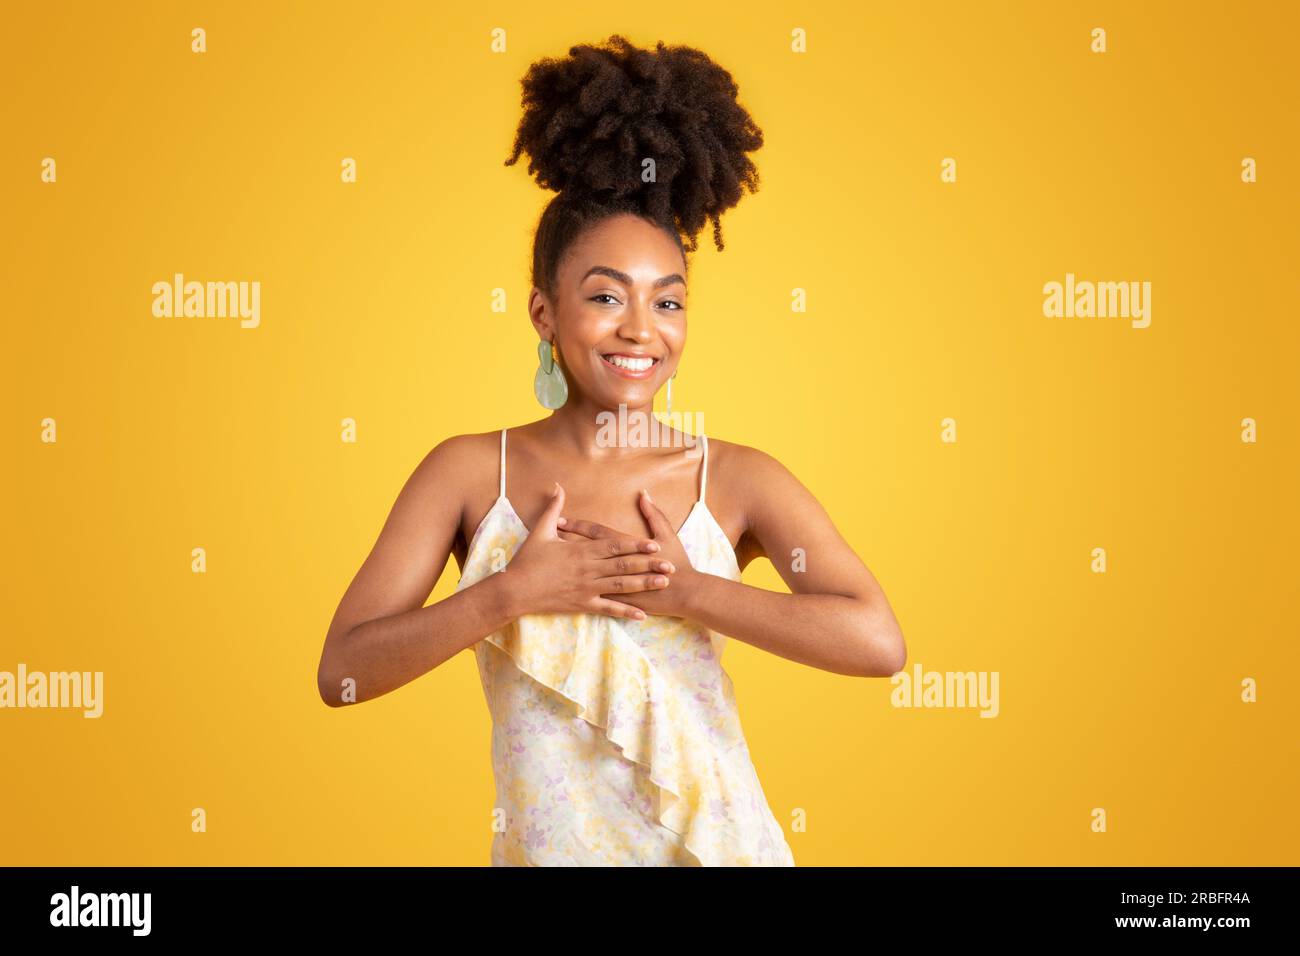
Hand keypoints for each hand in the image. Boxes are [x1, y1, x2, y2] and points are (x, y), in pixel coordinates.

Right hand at [503, 483, 672, 621]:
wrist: (515, 590)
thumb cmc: (527, 560)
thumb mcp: (540, 531)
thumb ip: (553, 509)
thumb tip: (558, 487)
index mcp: (582, 551)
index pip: (615, 546)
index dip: (637, 545)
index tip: (655, 544)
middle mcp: (589, 569)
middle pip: (625, 566)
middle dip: (649, 565)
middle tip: (671, 566)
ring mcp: (587, 588)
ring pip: (621, 586)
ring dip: (644, 585)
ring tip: (663, 584)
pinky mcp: (583, 604)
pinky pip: (608, 609)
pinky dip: (626, 612)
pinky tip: (642, 615)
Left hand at [559, 489, 702, 619]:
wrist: (683, 592)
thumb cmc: (676, 561)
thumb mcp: (667, 533)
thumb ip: (654, 513)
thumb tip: (644, 494)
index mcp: (625, 547)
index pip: (596, 533)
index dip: (578, 527)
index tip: (560, 521)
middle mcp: (615, 565)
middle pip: (584, 552)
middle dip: (565, 544)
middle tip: (547, 537)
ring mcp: (615, 583)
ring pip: (585, 574)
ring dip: (568, 567)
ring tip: (549, 562)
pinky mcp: (618, 599)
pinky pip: (594, 595)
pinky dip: (580, 590)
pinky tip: (565, 588)